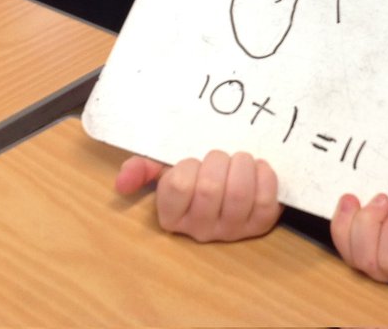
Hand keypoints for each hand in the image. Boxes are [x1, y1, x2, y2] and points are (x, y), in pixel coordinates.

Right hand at [116, 150, 282, 241]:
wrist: (231, 175)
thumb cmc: (197, 172)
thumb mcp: (165, 167)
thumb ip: (141, 169)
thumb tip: (121, 183)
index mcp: (173, 216)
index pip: (177, 186)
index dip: (187, 166)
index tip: (193, 162)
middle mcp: (200, 230)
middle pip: (210, 189)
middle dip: (217, 161)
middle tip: (219, 157)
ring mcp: (231, 230)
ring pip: (239, 194)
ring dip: (241, 166)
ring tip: (240, 160)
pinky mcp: (260, 225)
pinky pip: (266, 201)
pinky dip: (264, 177)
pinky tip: (258, 168)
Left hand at [330, 193, 387, 298]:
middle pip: (369, 260)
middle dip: (370, 225)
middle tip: (384, 199)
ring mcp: (375, 257)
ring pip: (351, 253)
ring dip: (351, 223)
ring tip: (360, 199)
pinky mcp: (360, 242)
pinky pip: (342, 240)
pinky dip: (340, 220)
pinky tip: (348, 202)